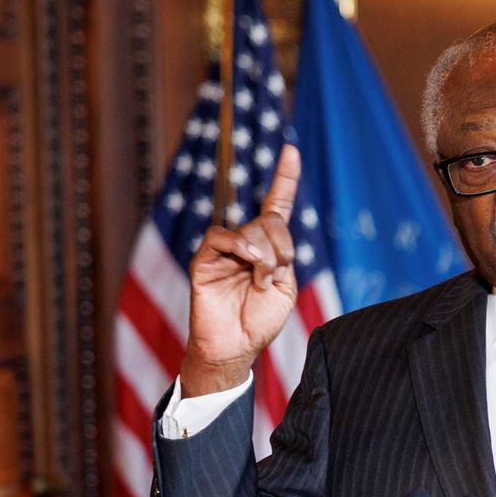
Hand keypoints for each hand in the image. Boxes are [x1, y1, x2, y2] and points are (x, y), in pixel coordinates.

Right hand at [181, 144, 299, 397]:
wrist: (235, 347)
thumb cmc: (259, 321)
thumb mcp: (284, 289)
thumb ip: (280, 259)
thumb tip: (260, 243)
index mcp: (268, 247)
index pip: (276, 205)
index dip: (285, 178)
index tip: (291, 150)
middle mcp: (245, 242)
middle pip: (271, 222)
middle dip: (283, 247)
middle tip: (276, 274)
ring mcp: (224, 249)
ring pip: (251, 230)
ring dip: (266, 257)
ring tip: (260, 281)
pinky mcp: (204, 258)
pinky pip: (221, 236)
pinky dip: (241, 247)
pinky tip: (250, 263)